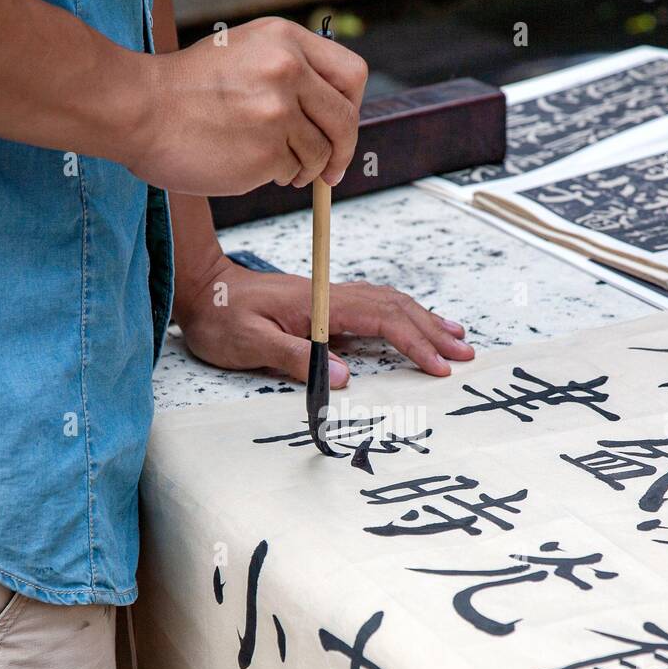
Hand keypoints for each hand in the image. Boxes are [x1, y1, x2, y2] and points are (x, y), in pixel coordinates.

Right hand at [127, 17, 366, 195]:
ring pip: (319, 153)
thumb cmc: (185, 88)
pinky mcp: (265, 153)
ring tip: (271, 164)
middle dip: (343, 152)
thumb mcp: (244, 52)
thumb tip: (332, 112)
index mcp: (285, 40)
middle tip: (331, 172)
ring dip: (302, 168)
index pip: (352, 75)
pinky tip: (245, 163)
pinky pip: (289, 172)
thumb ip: (290, 70)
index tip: (342, 128)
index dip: (352, 107)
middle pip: (345, 121)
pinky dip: (274, 176)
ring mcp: (277, 113)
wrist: (139, 109)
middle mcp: (287, 70)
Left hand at [174, 256, 473, 385]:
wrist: (202, 291)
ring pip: (390, 304)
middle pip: (396, 308)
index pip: (382, 319)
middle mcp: (332, 295)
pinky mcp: (326, 307)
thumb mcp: (249, 344)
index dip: (414, 343)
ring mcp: (331, 299)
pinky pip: (376, 308)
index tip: (439, 367)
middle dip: (433, 332)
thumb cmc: (221, 319)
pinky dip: (404, 317)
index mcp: (320, 303)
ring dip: (425, 321)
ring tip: (456, 338)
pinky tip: (416, 326)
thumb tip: (346, 377)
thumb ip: (295, 357)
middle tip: (465, 356)